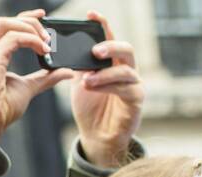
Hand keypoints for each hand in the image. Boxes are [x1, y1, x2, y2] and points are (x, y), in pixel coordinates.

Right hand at [0, 9, 74, 141]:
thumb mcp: (26, 89)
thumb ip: (44, 78)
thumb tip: (66, 71)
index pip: (1, 28)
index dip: (22, 19)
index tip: (42, 19)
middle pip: (4, 22)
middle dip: (28, 20)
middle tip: (48, 31)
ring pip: (8, 25)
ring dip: (31, 29)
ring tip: (46, 43)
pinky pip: (15, 38)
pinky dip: (32, 40)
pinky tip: (43, 50)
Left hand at [70, 11, 143, 167]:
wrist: (96, 136)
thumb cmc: (90, 108)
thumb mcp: (80, 83)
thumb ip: (77, 66)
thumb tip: (64, 49)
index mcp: (113, 62)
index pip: (110, 38)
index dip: (102, 25)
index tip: (90, 14)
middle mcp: (127, 69)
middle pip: (126, 49)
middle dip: (111, 47)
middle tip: (95, 50)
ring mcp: (135, 84)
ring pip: (125, 70)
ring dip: (104, 73)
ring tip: (86, 80)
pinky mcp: (137, 100)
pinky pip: (126, 89)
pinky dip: (108, 87)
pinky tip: (92, 88)